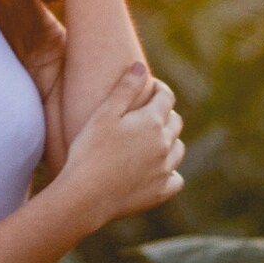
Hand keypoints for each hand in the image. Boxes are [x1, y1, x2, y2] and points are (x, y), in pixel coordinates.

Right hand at [57, 62, 185, 228]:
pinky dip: (170, 172)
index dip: (158, 89)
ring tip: (151, 141)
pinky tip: (157, 170)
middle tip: (146, 114)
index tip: (148, 88)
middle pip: (175, 121)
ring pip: (178, 149)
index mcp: (152, 122)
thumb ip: (125, 88)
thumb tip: (141, 66)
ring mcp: (165, 170)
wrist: (85, 196)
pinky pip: (176, 178)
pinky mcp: (161, 192)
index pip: (166, 97)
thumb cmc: (90, 151)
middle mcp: (165, 144)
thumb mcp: (104, 114)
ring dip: (169, 141)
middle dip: (164, 113)